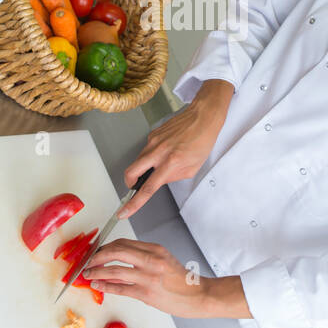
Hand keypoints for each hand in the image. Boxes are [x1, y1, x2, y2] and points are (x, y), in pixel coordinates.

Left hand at [82, 238, 237, 317]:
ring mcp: (148, 276)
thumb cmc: (182, 280)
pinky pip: (120, 288)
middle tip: (88, 262)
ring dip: (97, 272)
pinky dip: (105, 286)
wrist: (198, 296)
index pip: (123, 243)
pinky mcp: (146, 293)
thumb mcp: (164, 260)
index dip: (106, 248)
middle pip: (116, 251)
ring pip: (114, 270)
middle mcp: (150, 260)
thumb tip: (118, 261)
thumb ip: (143, 258)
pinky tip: (98, 286)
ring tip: (88, 275)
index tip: (97, 253)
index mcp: (154, 249)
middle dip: (97, 257)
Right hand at [118, 79, 232, 218]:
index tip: (124, 211)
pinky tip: (164, 152)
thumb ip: (174, 177)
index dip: (134, 203)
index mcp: (171, 163)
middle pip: (131, 173)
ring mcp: (153, 141)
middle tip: (136, 186)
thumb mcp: (192, 167)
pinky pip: (145, 150)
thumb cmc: (202, 140)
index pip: (148, 188)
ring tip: (160, 164)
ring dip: (142, 168)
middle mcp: (158, 152)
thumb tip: (160, 180)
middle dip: (130, 183)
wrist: (202, 116)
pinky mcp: (152, 134)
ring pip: (137, 161)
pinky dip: (150, 156)